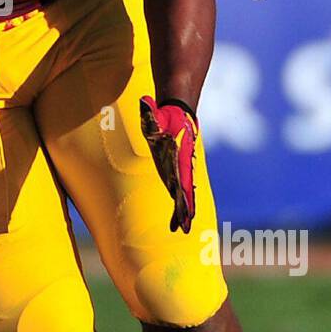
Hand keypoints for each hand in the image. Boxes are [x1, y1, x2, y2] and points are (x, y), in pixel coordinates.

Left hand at [140, 95, 197, 233]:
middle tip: (185, 228)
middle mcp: (182, 166)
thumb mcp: (155, 114)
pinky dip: (181, 205)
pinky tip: (178, 218)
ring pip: (184, 194)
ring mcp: (180, 169)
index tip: (186, 210)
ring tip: (183, 229)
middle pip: (185, 192)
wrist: (177, 113)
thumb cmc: (164, 116)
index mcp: (179, 158)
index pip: (182, 180)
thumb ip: (151, 112)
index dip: (184, 195)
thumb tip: (144, 102)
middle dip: (186, 211)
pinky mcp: (176, 170)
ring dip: (184, 212)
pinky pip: (179, 191)